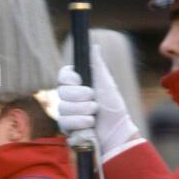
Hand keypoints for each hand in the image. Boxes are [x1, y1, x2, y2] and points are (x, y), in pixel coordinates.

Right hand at [57, 44, 142, 162]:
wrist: (116, 133)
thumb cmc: (114, 108)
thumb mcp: (106, 84)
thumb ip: (97, 65)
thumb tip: (93, 45)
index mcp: (78, 85)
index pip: (63, 75)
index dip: (70, 79)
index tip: (81, 82)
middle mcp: (70, 98)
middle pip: (62, 91)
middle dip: (80, 97)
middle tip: (95, 103)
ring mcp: (67, 113)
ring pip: (63, 108)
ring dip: (82, 112)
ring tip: (94, 117)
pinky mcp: (67, 129)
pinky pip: (64, 123)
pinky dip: (79, 124)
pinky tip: (90, 126)